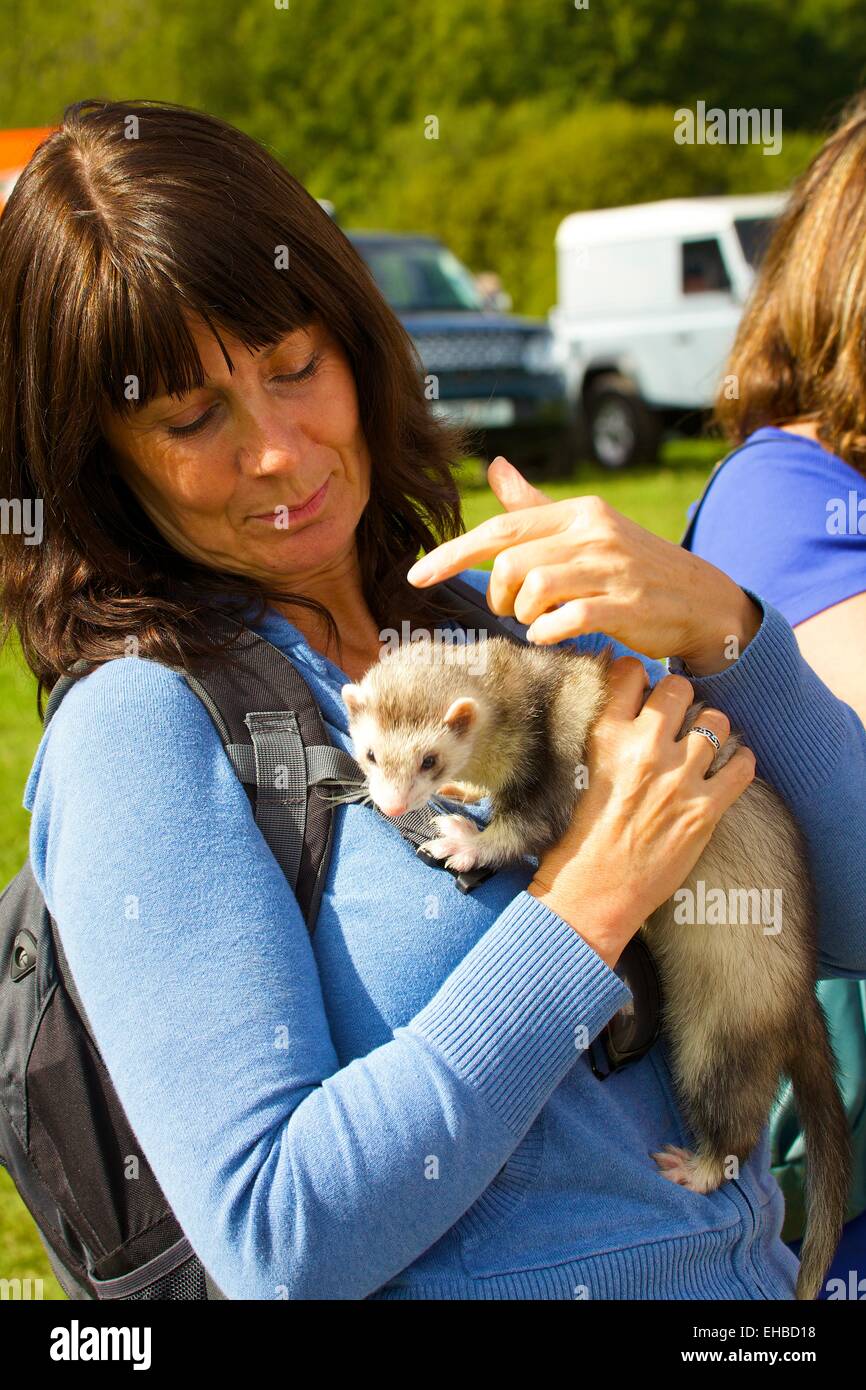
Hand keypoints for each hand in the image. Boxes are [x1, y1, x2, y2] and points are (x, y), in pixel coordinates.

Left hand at [406, 456, 760, 673]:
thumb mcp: (587, 527)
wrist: (700, 598)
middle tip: (510, 609)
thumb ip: (537, 505)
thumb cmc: (632, 565)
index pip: (501, 530)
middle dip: (498, 595)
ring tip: (537, 621)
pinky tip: (554, 635)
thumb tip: (495, 467)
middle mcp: (593, 534)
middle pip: (511, 564)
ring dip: (523, 616)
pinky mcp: (626, 607)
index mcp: (578, 512)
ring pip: (534, 590)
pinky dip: (548, 634)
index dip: (453, 554)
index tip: (416, 577)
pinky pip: (565, 622)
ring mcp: (611, 570)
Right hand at [526, 656, 756, 967]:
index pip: (631, 673)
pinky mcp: (705, 810)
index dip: (641, 674)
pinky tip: (727, 769)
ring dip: (712, 731)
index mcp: (607, 738)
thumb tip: (630, 702)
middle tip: (678, 718)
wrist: (595, 891)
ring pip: (717, 722)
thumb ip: (609, 735)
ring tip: (702, 747)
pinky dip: (740, 763)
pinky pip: (742, 765)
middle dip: (681, 699)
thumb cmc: (583, 835)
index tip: (645, 685)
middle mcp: (644, 750)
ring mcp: (678, 780)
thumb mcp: (585, 771)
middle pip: (679, 689)